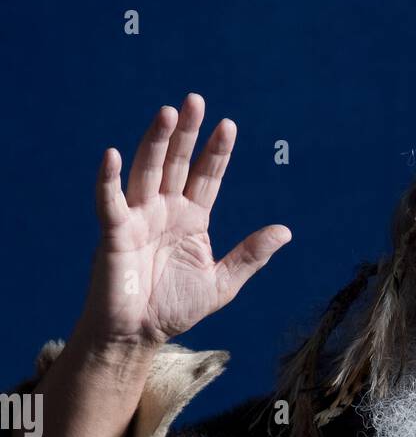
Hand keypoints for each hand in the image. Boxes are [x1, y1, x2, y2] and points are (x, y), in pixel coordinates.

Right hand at [76, 92, 290, 349]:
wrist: (140, 336)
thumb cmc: (175, 308)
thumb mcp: (222, 283)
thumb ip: (250, 255)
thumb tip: (286, 231)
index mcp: (192, 218)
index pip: (207, 176)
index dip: (217, 152)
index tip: (229, 125)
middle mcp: (164, 210)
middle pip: (177, 163)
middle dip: (187, 133)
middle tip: (196, 100)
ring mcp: (139, 217)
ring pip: (147, 170)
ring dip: (156, 141)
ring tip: (168, 113)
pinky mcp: (115, 233)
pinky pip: (110, 202)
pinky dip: (109, 179)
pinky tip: (113, 154)